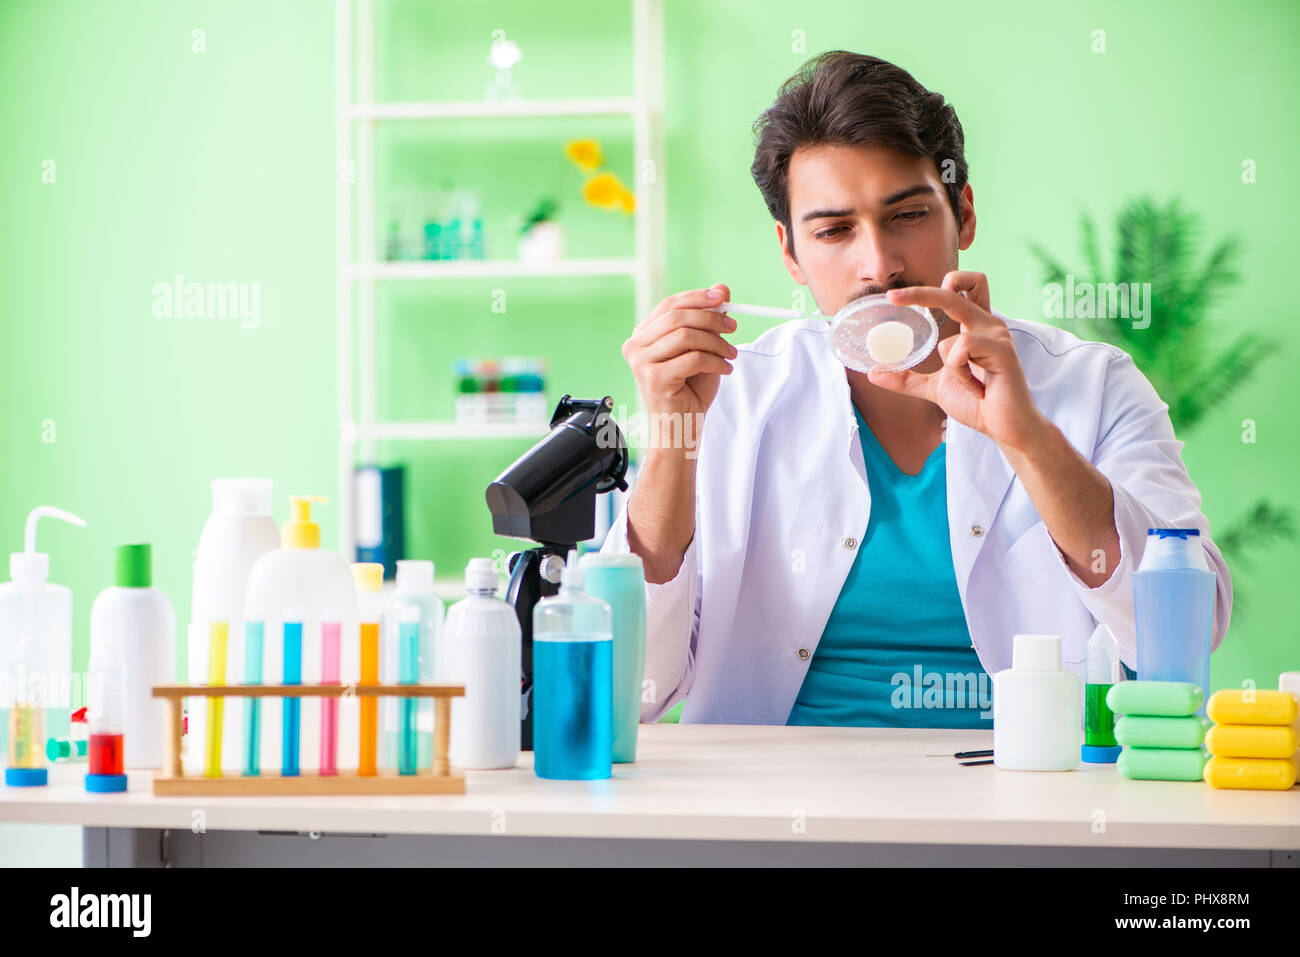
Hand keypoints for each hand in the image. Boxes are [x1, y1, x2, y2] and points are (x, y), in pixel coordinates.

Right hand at [622, 284, 737, 419]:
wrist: (681, 428)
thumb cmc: (690, 390)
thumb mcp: (703, 349)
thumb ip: (709, 321)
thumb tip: (722, 289)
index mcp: (643, 335)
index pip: (670, 305)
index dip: (697, 297)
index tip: (723, 296)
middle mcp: (636, 346)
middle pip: (677, 317)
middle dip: (711, 319)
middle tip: (733, 327)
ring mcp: (641, 363)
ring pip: (685, 336)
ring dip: (716, 343)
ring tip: (730, 355)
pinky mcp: (654, 379)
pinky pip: (692, 359)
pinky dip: (715, 361)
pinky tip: (725, 369)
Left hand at [867, 271, 1047, 452]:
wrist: (1005, 427)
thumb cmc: (978, 403)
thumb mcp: (934, 387)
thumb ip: (907, 379)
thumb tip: (873, 374)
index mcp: (974, 325)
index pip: (961, 286)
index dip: (934, 284)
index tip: (898, 297)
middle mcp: (987, 322)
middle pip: (956, 289)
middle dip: (921, 293)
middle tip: (892, 298)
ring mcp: (996, 334)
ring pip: (950, 339)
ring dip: (949, 366)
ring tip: (967, 383)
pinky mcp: (1002, 349)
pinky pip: (962, 351)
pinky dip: (960, 373)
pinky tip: (977, 388)